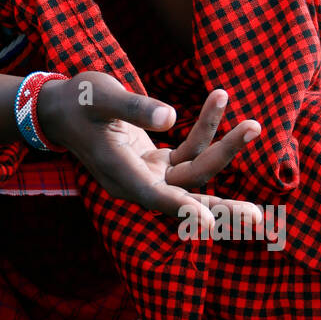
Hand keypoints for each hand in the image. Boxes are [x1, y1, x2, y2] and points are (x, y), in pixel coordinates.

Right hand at [38, 74, 262, 232]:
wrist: (61, 108)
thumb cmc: (77, 99)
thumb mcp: (100, 94)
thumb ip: (134, 106)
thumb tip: (171, 117)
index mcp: (119, 173)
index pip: (155, 196)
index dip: (182, 209)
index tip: (210, 224)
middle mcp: (136, 181)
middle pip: (185, 199)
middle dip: (223, 208)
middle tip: (259, 219)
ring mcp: (148, 174)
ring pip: (194, 173)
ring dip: (225, 150)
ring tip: (253, 125)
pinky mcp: (157, 162)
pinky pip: (190, 151)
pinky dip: (207, 129)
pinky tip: (219, 99)